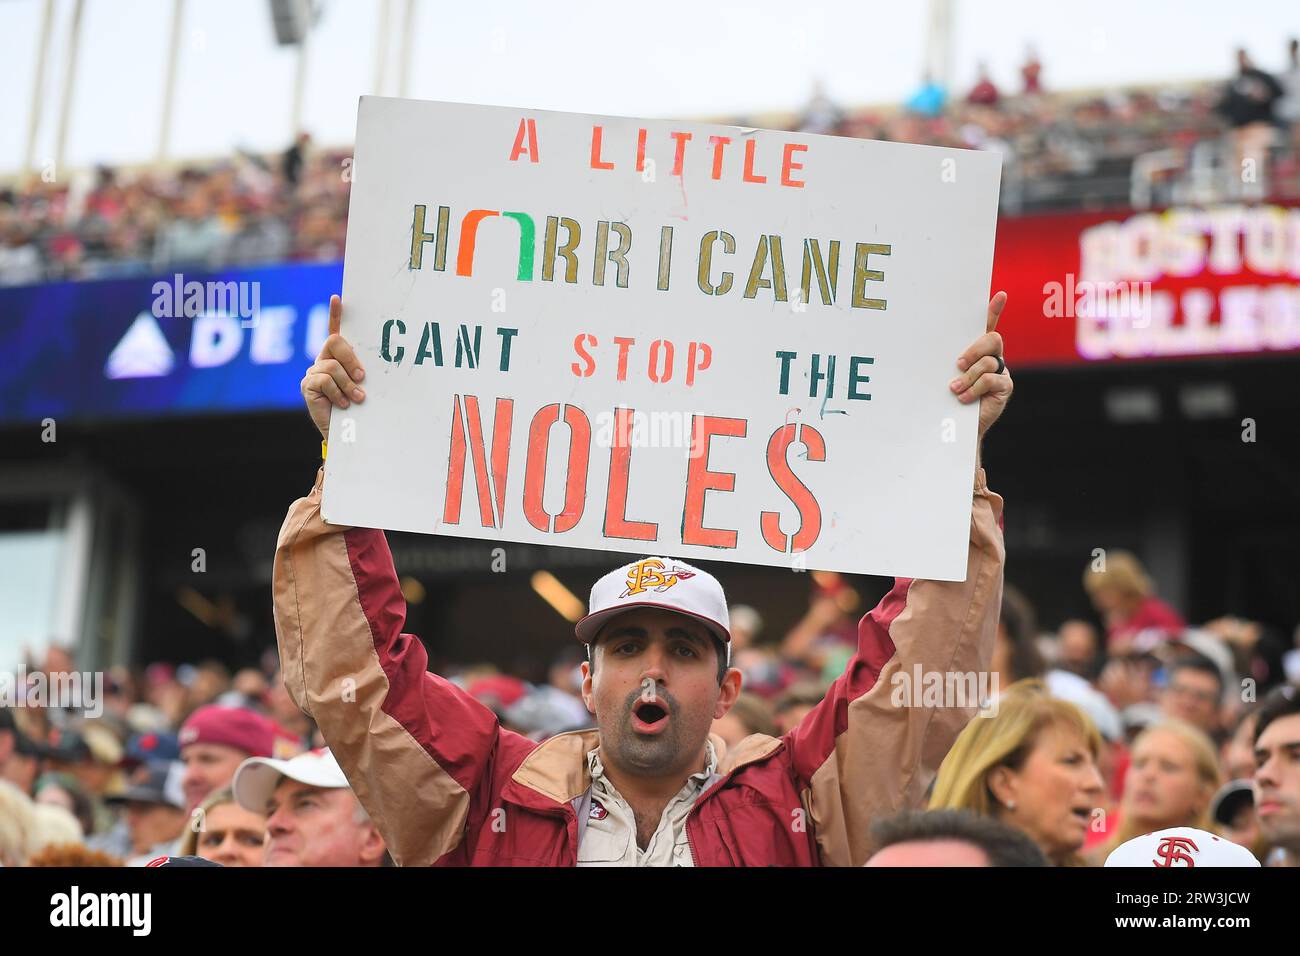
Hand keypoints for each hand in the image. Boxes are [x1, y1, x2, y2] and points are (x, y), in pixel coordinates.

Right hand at [301, 295, 365, 440]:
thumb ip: (362, 372)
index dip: (335, 314)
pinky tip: (343, 404)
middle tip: (362, 377)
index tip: (338, 298)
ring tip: (357, 398)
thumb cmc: (358, 408)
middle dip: (351, 358)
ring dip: (348, 384)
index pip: (334, 331)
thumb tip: (370, 368)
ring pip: (332, 366)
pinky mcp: (307, 385)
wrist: (344, 432)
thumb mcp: (362, 386)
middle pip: (334, 342)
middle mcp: (323, 361)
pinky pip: (324, 380)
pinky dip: (338, 393)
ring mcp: (313, 372)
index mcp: (338, 358)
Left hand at [950, 291, 1012, 438]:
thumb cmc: (947, 398)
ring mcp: (1001, 371)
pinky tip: (964, 398)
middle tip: (957, 364)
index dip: (995, 310)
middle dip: (974, 349)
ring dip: (968, 376)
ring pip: (988, 361)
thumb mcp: (944, 375)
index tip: (1000, 295)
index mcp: (977, 350)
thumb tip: (926, 340)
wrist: (955, 426)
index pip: (987, 325)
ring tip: (954, 389)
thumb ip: (945, 361)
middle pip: (992, 339)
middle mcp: (992, 357)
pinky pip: (992, 379)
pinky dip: (975, 388)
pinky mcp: (1005, 386)